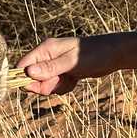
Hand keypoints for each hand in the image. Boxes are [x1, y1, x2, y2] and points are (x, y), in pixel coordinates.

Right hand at [16, 31, 136, 95]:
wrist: (113, 54)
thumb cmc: (94, 54)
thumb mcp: (71, 63)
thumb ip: (50, 68)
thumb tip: (28, 73)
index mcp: (45, 49)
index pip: (23, 65)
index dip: (25, 79)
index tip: (37, 88)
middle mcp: (47, 56)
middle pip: (32, 78)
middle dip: (45, 85)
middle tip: (61, 81)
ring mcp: (55, 65)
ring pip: (44, 84)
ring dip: (56, 87)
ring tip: (71, 79)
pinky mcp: (63, 72)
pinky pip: (55, 86)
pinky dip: (63, 87)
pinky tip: (75, 81)